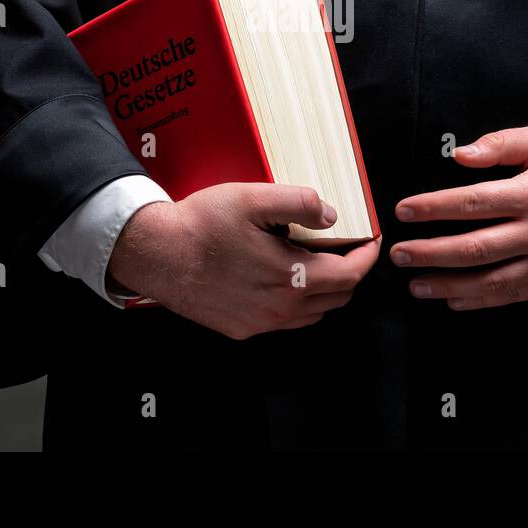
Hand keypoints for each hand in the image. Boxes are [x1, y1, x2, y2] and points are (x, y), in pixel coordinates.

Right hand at [107, 182, 381, 338]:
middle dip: (350, 272)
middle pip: (338, 297)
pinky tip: (284, 278)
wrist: (155, 254)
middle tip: (347, 247)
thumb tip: (330, 214)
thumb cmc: (199, 226)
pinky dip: (298, 302)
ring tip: (316, 260)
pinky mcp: (242, 329)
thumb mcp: (253, 198)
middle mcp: (280, 308)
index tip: (371, 241)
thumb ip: (299, 203)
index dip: (367, 256)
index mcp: (290, 277)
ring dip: (326, 289)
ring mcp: (261, 323)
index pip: (350, 275)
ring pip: (314, 313)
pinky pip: (286, 321)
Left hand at [391, 127, 527, 310]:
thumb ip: (501, 144)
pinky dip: (480, 302)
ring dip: (450, 285)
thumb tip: (461, 155)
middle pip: (477, 247)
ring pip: (492, 281)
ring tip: (416, 285)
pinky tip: (453, 300)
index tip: (404, 210)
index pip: (474, 203)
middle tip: (399, 254)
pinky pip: (512, 296)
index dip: (435, 207)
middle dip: (432, 253)